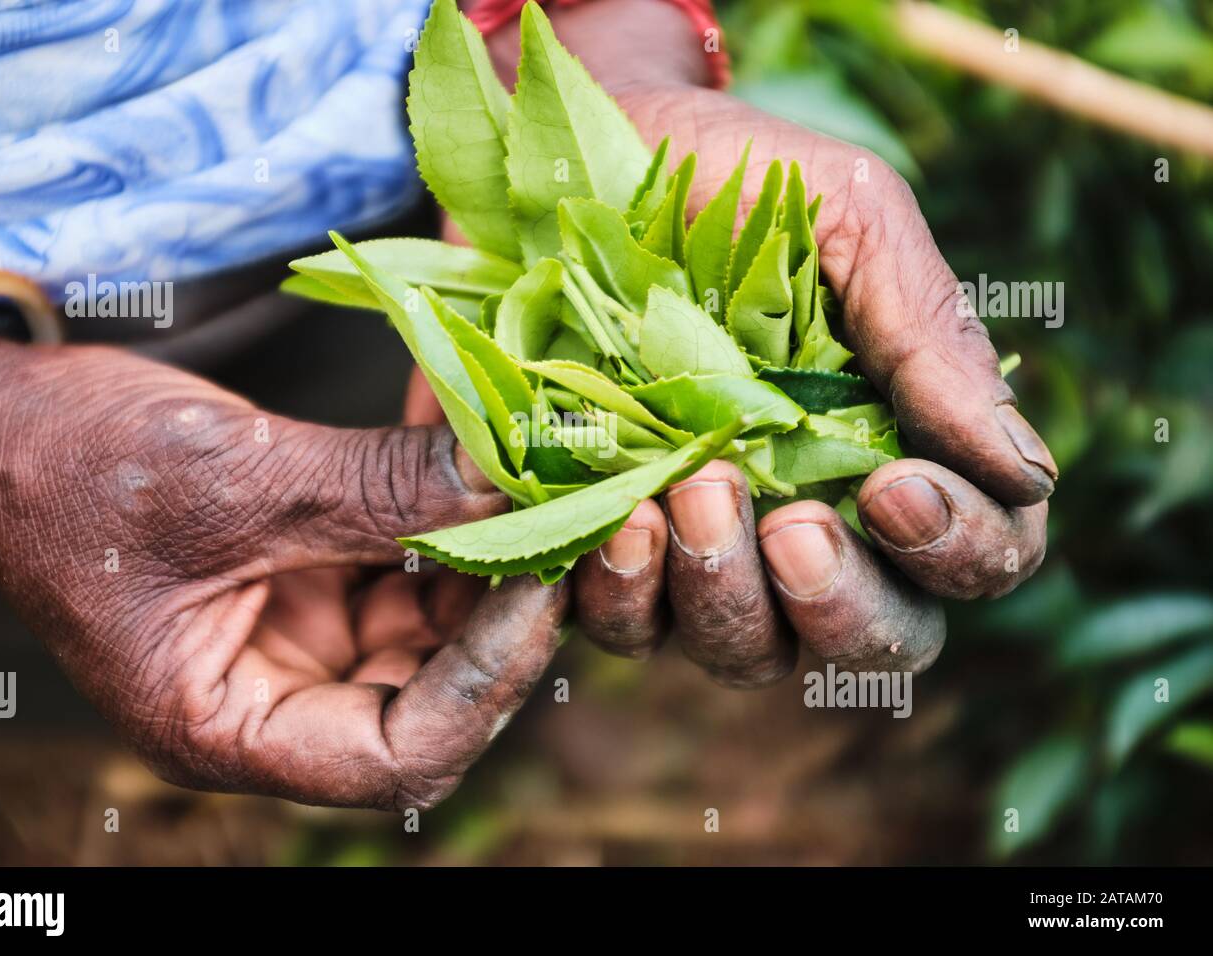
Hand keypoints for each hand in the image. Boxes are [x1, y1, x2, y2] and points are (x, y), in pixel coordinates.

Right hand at [0, 335, 566, 807]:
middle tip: (569, 518)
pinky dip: (448, 499)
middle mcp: (279, 695)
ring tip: (540, 466)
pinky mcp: (314, 573)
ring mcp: (302, 633)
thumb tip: (509, 476)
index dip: (484, 682)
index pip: (393, 755)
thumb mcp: (229, 481)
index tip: (539, 584)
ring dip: (491, 543)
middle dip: (505, 606)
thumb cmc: (71, 470)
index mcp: (230, 727)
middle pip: (433, 688)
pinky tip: (485, 433)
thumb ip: (373, 488)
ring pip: (435, 617)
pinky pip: (406, 553)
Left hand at [483, 2, 1053, 683]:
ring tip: (690, 494)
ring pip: (749, 651)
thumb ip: (931, 339)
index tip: (898, 485)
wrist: (583, 156)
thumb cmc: (738, 183)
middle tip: (797, 527)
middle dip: (842, 603)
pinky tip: (615, 524)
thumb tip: (1027, 471)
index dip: (960, 549)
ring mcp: (709, 551)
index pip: (978, 556)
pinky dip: (623, 594)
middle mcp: (814, 525)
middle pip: (872, 638)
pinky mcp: (608, 550)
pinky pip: (625, 626)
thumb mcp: (852, 222)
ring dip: (728, 596)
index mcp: (902, 453)